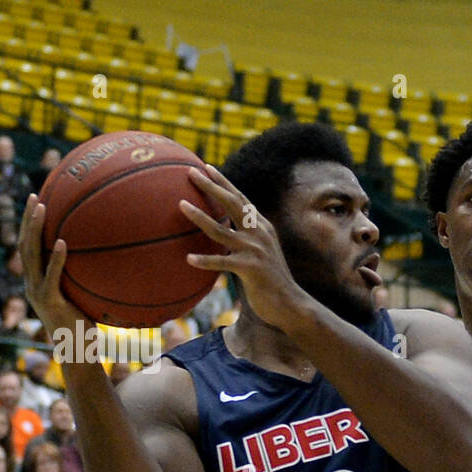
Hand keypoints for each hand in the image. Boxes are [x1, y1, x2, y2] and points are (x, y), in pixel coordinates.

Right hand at [18, 193, 98, 356]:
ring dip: (35, 230)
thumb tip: (111, 260)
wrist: (77, 353)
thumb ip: (87, 279)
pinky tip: (62, 242)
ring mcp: (37, 292)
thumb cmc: (84, 326)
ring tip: (42, 209)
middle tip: (35, 196)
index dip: (29, 225)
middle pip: (25, 244)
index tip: (37, 203)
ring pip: (31, 255)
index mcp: (37, 281)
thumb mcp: (84, 297)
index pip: (29, 247)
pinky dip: (56, 259)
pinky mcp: (49, 302)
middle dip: (28, 219)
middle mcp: (32, 284)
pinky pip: (51, 276)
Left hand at [179, 166, 307, 330]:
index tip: (207, 168)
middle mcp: (259, 233)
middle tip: (190, 173)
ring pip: (220, 230)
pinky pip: (221, 263)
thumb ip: (248, 239)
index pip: (241, 199)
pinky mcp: (250, 269)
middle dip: (211, 187)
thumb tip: (227, 232)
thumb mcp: (263, 253)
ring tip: (181, 205)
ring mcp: (254, 250)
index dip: (224, 182)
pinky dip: (205, 260)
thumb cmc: (271, 281)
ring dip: (199, 216)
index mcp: (262, 227)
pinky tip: (189, 258)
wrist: (290, 303)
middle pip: (231, 204)